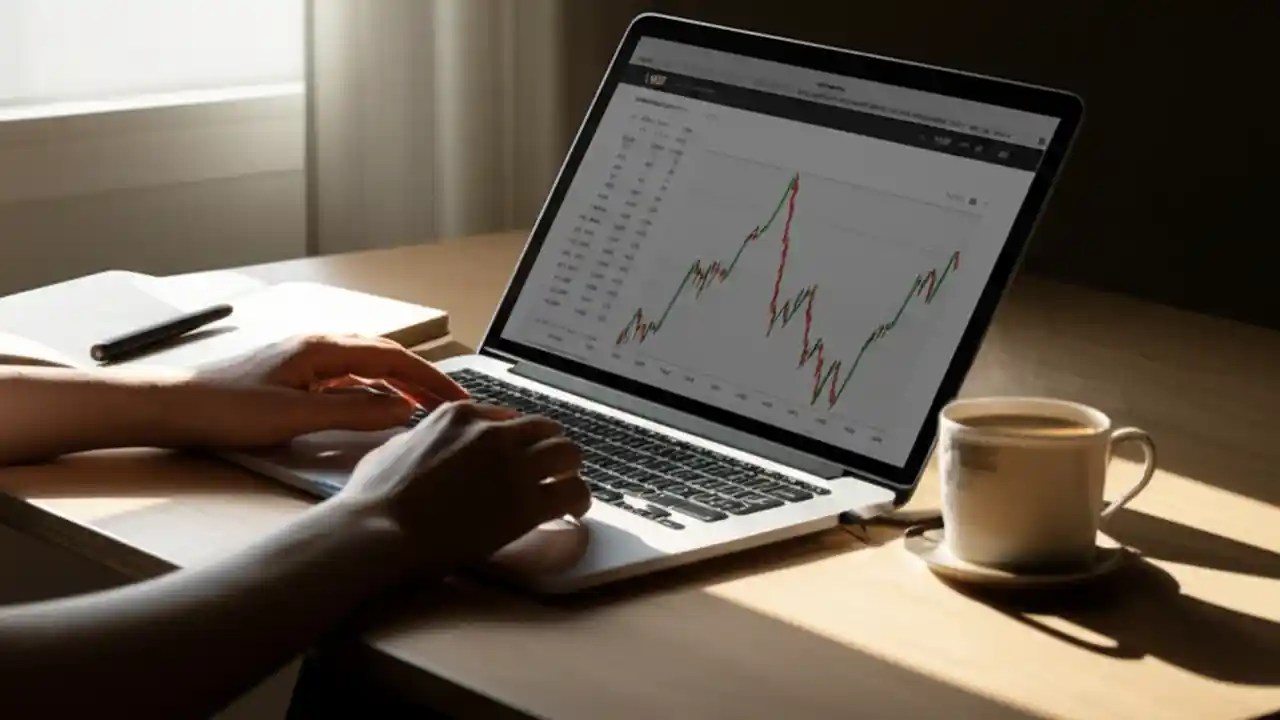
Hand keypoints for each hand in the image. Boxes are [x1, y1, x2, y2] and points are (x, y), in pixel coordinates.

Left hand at [180, 334, 468, 447]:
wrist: (169, 407)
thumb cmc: (224, 408)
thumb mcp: (296, 416)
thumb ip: (353, 412)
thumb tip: (402, 411)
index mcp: (322, 348)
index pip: (394, 358)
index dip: (431, 379)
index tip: (459, 398)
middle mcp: (317, 347)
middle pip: (385, 358)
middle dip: (423, 380)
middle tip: (454, 403)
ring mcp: (304, 362)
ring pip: (366, 369)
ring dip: (398, 386)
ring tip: (424, 408)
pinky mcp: (291, 378)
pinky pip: (346, 381)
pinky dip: (371, 394)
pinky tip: (375, 411)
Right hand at [339, 401, 590, 575]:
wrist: (379, 530)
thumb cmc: (374, 497)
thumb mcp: (392, 448)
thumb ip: (417, 441)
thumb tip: (418, 445)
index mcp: (461, 415)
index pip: (507, 418)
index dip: (517, 441)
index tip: (518, 458)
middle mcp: (493, 432)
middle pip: (546, 429)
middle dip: (550, 450)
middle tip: (550, 472)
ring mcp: (513, 465)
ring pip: (568, 453)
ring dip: (569, 471)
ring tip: (566, 491)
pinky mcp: (526, 502)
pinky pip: (573, 492)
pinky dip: (577, 500)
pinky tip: (573, 513)